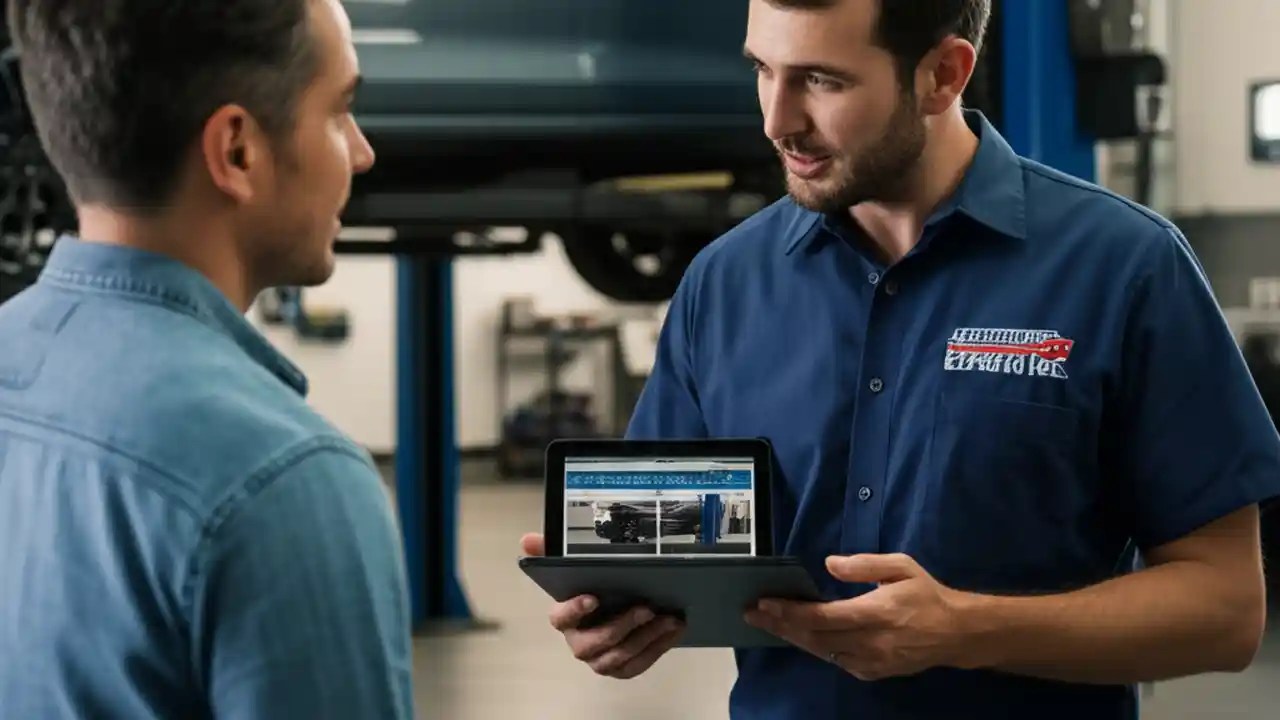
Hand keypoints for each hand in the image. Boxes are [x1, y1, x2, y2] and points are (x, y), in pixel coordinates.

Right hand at [521, 533, 685, 678]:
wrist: (616, 607)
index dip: (575, 610)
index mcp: (565, 618)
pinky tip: (674, 629)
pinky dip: (658, 648)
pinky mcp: (620, 667)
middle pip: (595, 644)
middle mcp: (579, 643)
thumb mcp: (573, 566)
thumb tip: (527, 539)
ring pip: (619, 657)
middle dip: (622, 627)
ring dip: (646, 639)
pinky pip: (637, 665)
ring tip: (668, 619)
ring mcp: (599, 659)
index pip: (561, 618)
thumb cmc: (592, 587)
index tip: (594, 597)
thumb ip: (549, 552)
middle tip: (646, 608)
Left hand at [744, 553, 972, 680]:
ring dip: (792, 638)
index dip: (791, 611)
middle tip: (752, 613)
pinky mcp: (873, 673)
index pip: (824, 616)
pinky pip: (836, 662)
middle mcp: (871, 642)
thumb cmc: (926, 595)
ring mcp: (871, 662)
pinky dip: (815, 648)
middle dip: (780, 625)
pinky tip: (798, 636)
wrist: (957, 633)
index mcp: (877, 612)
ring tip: (767, 623)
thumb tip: (829, 564)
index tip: (765, 602)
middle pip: (815, 637)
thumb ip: (864, 564)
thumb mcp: (901, 566)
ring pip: (822, 652)